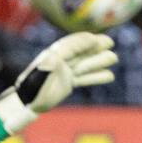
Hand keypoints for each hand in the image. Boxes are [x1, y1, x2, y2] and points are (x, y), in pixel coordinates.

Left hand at [0, 32, 117, 132]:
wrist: (27, 102)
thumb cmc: (34, 84)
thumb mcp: (47, 67)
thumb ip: (61, 56)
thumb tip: (75, 48)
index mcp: (53, 54)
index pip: (72, 43)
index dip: (85, 40)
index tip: (98, 39)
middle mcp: (60, 61)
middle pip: (81, 52)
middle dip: (96, 47)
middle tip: (110, 42)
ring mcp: (64, 73)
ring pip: (85, 65)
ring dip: (99, 61)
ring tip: (114, 58)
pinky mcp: (67, 84)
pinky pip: (84, 78)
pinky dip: (96, 77)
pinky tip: (110, 76)